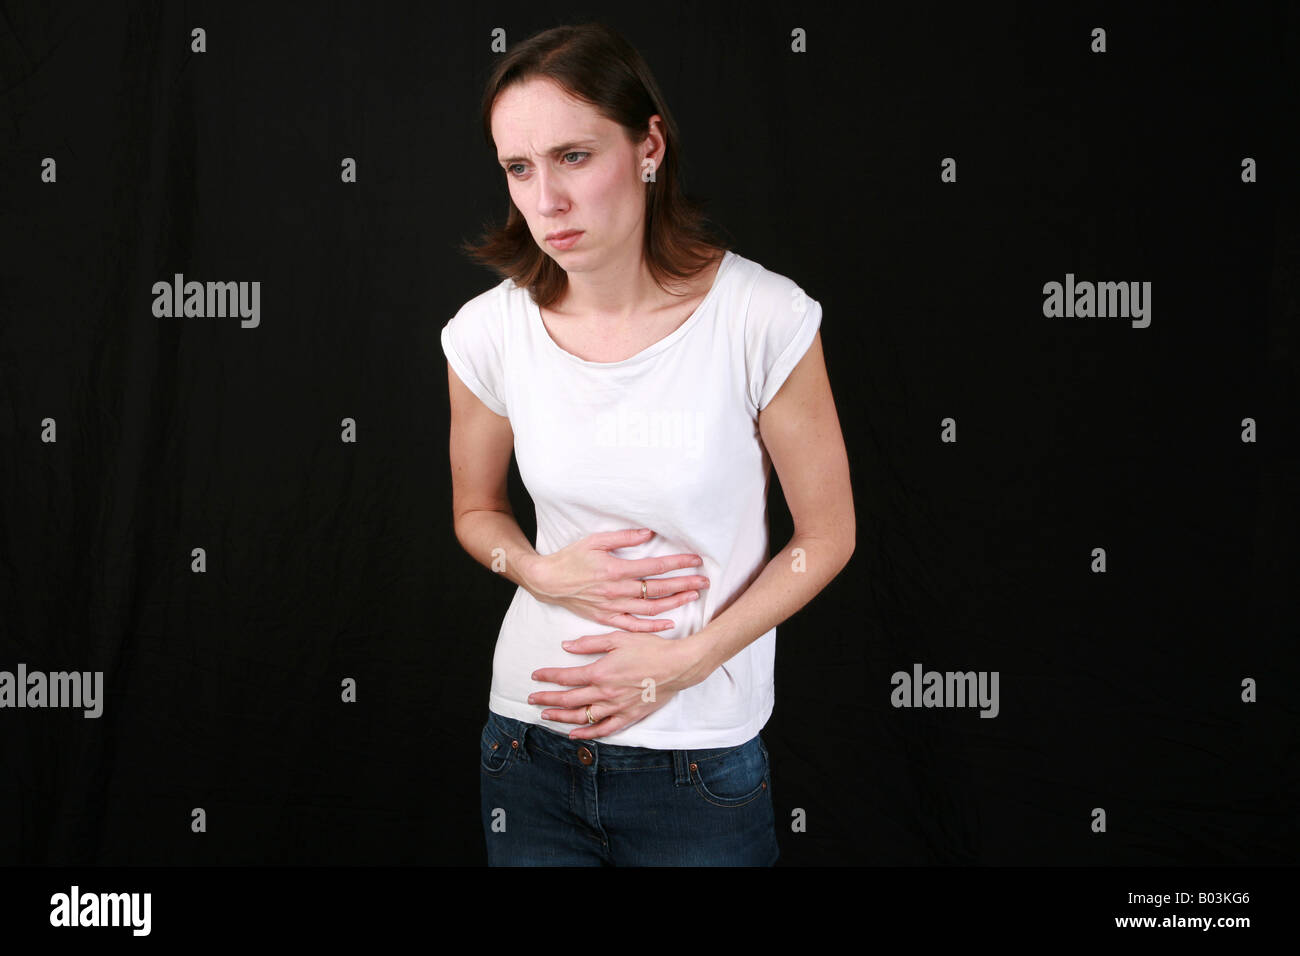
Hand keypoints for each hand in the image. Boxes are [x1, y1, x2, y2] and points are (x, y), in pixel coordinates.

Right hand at [521, 528, 709, 632]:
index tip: (696, 561)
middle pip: (658, 589)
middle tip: (704, 581)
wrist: (548, 581)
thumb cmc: (571, 558)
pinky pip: (634, 626)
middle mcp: (617, 591)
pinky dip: (652, 626)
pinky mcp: (606, 618)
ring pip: (650, 608)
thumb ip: (624, 538)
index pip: (656, 567)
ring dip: (674, 603)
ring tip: (693, 597)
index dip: (678, 563)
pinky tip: (669, 623)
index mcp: (616, 570)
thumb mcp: (595, 541)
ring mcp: (613, 607)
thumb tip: (649, 534)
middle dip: (685, 584)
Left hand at [528, 630, 710, 738]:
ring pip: (582, 717)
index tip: (535, 676)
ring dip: (561, 716)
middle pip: (569, 699)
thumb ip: (590, 643)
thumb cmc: (650, 648)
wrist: (678, 665)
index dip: (548, 677)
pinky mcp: (628, 716)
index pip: (566, 677)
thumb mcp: (619, 638)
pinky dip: (587, 733)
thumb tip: (566, 646)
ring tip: (545, 715)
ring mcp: (616, 707)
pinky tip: (573, 734)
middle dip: (547, 698)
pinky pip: (603, 729)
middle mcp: (605, 693)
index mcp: (600, 672)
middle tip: (531, 698)